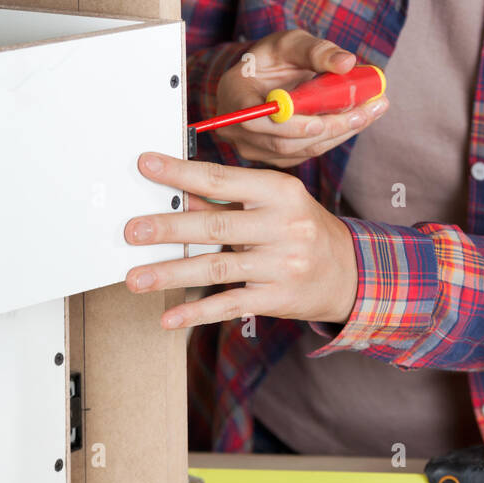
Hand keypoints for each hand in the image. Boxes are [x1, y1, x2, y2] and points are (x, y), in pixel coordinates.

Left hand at [125, 151, 358, 327]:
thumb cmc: (303, 229)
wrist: (350, 271)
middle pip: (215, 226)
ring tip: (136, 277)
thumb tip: (179, 196)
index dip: (180, 173)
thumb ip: (228, 202)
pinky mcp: (277, 298)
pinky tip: (170, 317)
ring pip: (216, 267)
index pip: (221, 179)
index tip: (147, 165)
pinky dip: (196, 312)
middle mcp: (284, 225)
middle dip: (169, 229)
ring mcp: (282, 264)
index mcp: (280, 191)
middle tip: (133, 230)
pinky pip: (230, 304)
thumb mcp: (274, 205)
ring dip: (171, 273)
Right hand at [213, 28, 388, 167]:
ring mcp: (255, 147)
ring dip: (341, 132)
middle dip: (330, 127)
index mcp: (234, 96)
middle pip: (284, 140)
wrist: (267, 76)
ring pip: (301, 150)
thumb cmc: (275, 56)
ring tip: (374, 108)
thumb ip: (316, 50)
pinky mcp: (276, 156)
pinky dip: (336, 136)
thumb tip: (347, 62)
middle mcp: (237, 128)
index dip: (288, 125)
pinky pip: (308, 152)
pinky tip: (360, 118)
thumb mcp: (291, 43)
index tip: (320, 122)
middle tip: (368, 109)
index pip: (255, 120)